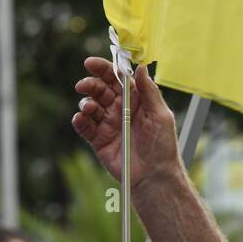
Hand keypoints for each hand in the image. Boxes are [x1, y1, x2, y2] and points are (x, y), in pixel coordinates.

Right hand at [72, 59, 180, 193]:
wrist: (153, 177)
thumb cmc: (162, 147)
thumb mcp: (160, 115)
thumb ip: (149, 91)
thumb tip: (141, 67)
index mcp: (136, 100)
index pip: (117, 79)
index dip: (104, 69)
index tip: (91, 64)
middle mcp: (121, 109)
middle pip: (101, 89)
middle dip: (91, 84)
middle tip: (84, 85)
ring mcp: (109, 124)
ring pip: (91, 106)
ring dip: (86, 102)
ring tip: (89, 108)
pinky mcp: (99, 140)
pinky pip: (85, 126)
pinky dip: (80, 120)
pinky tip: (81, 118)